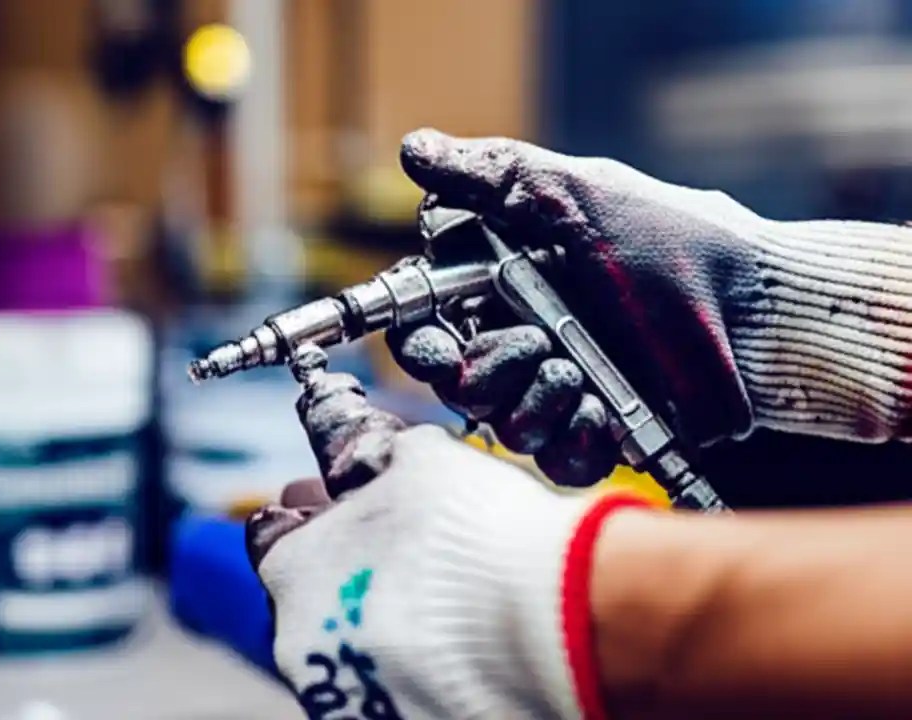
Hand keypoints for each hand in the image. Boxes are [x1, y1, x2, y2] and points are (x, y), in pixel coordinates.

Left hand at [247, 364, 646, 719]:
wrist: (559, 615)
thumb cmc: (479, 533)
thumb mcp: (420, 460)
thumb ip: (374, 454)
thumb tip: (365, 447)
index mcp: (292, 571)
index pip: (273, 538)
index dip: (312, 515)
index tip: (337, 506)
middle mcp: (302, 644)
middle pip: (307, 600)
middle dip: (341, 574)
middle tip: (396, 556)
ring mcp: (348, 697)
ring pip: (347, 653)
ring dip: (375, 626)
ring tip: (438, 607)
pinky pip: (390, 693)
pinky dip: (411, 672)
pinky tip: (457, 650)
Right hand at [392, 129, 911, 489]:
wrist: (748, 299)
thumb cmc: (664, 237)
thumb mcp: (571, 193)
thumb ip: (488, 176)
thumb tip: (413, 147)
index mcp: (497, 291)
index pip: (425, 329)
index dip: (421, 345)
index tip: (440, 347)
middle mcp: (518, 345)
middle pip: (457, 387)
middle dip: (484, 375)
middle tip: (535, 346)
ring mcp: (558, 393)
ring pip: (505, 427)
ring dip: (533, 403)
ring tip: (577, 372)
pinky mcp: (602, 433)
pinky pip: (561, 461)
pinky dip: (577, 440)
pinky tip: (604, 411)